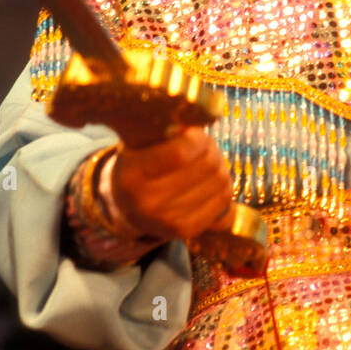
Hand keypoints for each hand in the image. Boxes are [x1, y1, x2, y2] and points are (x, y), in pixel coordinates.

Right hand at [110, 127, 234, 244]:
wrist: (126, 206)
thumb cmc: (138, 162)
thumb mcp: (140, 140)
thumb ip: (166, 129)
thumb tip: (203, 117)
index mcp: (130, 175)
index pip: (180, 153)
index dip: (197, 137)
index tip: (195, 131)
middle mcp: (146, 203)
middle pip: (207, 165)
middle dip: (211, 148)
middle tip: (203, 143)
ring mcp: (166, 222)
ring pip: (221, 181)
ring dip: (220, 164)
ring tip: (205, 159)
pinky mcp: (186, 231)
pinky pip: (224, 200)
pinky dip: (222, 185)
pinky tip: (208, 179)